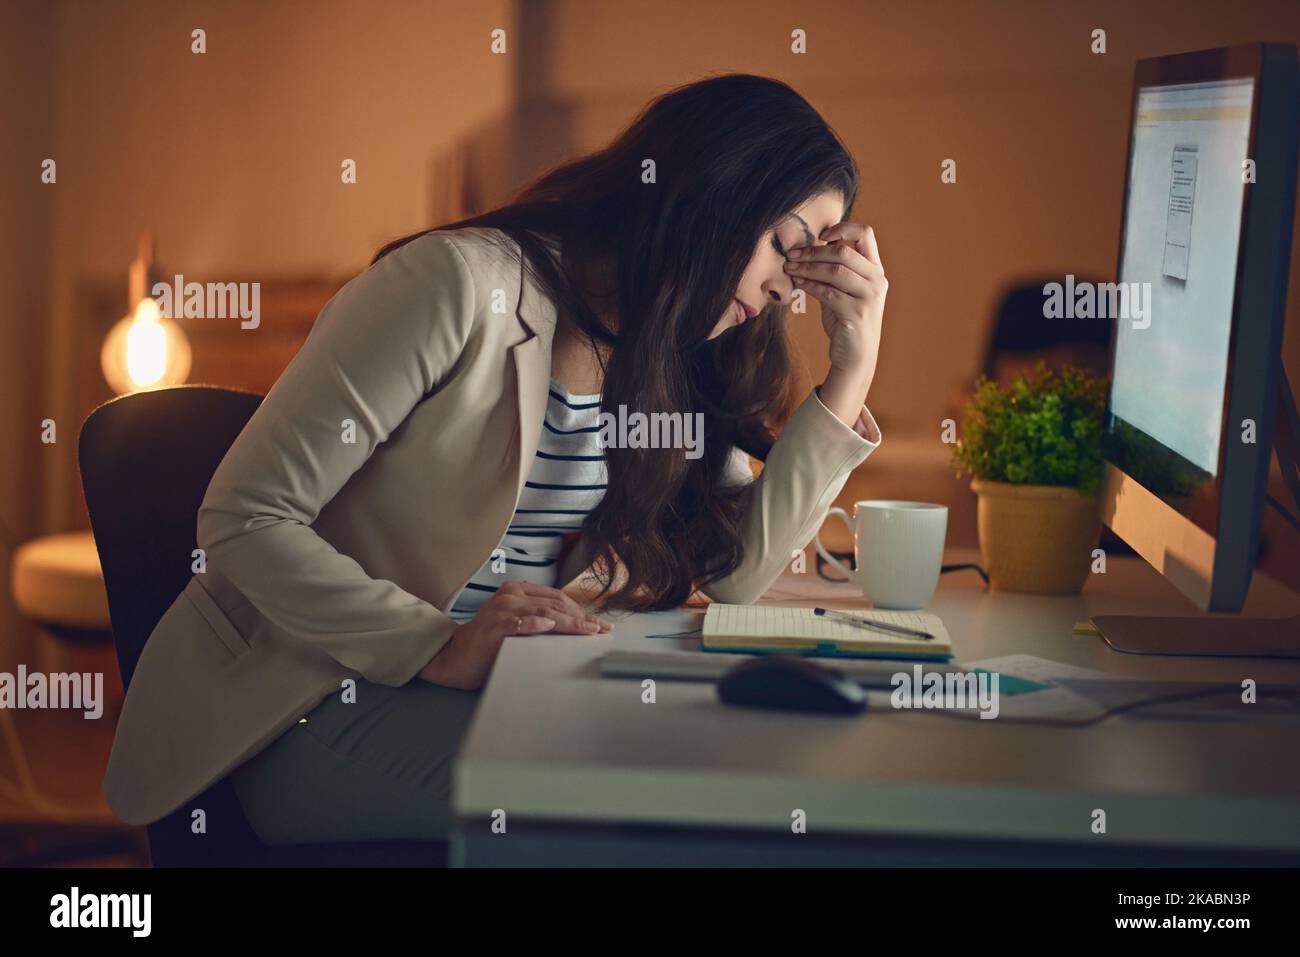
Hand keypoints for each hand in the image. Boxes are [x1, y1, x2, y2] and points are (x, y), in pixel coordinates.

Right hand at [417, 581, 612, 689]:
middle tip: (601, 630)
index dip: (580, 610)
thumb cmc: (488, 642)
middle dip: (582, 618)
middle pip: (555, 604)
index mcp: (517, 591)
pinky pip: (519, 623)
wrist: (454, 656)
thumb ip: (537, 618)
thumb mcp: (515, 622)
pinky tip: (550, 626)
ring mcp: (502, 610)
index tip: (599, 624)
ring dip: (569, 623)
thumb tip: (573, 627)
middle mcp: (511, 596)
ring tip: (588, 631)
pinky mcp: (494, 627)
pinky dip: (535, 624)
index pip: (556, 598)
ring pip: (543, 613)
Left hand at [784, 223, 886, 393]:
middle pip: (844, 252)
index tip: (820, 235)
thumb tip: (805, 250)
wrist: (856, 357)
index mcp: (876, 270)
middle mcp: (877, 280)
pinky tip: (797, 283)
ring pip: (835, 271)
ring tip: (789, 268)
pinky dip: (809, 285)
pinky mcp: (856, 313)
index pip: (865, 234)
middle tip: (792, 255)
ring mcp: (869, 297)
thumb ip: (835, 271)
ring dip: (808, 267)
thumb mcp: (845, 291)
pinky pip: (828, 292)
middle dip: (813, 251)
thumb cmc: (846, 321)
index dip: (843, 228)